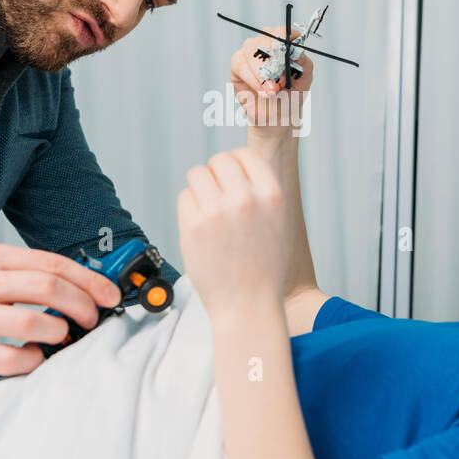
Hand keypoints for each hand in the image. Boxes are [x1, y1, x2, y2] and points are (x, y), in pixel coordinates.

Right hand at [0, 242, 122, 376]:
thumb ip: (18, 276)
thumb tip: (76, 287)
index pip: (52, 263)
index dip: (89, 280)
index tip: (110, 295)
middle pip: (50, 287)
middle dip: (83, 305)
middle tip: (92, 320)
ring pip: (34, 321)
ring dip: (59, 333)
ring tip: (60, 337)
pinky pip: (11, 358)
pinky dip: (33, 361)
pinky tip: (32, 358)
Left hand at [177, 148, 285, 320]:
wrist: (247, 305)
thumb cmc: (260, 264)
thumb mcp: (274, 220)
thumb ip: (257, 190)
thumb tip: (231, 161)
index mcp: (271, 195)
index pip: (244, 154)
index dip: (236, 165)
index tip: (233, 182)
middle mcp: (245, 199)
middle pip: (218, 160)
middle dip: (215, 175)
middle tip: (217, 199)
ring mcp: (217, 212)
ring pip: (197, 174)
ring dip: (199, 189)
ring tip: (208, 214)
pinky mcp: (192, 226)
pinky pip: (184, 197)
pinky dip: (189, 209)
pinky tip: (200, 230)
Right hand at [229, 26, 314, 147]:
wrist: (275, 116)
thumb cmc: (290, 97)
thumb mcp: (304, 81)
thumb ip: (304, 64)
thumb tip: (298, 52)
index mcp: (286, 42)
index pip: (286, 32)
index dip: (285, 43)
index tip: (286, 59)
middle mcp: (268, 42)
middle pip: (267, 38)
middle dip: (273, 62)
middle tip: (278, 83)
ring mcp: (251, 51)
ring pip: (252, 50)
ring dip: (262, 72)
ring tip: (271, 91)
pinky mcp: (238, 63)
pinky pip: (241, 64)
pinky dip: (252, 78)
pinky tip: (260, 90)